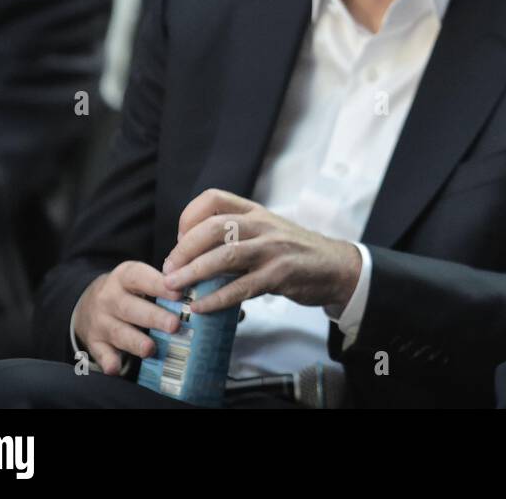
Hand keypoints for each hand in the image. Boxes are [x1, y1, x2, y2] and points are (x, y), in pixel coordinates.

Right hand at [75, 261, 182, 374]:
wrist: (86, 301)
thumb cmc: (126, 290)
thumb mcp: (138, 278)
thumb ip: (161, 283)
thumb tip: (193, 286)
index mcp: (123, 277)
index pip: (139, 277)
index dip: (158, 285)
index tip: (178, 294)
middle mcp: (108, 298)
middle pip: (130, 308)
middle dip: (153, 317)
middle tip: (174, 325)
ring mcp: (100, 322)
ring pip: (118, 332)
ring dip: (135, 342)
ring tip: (151, 349)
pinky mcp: (94, 342)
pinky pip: (101, 353)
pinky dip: (108, 362)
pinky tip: (115, 368)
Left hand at [160, 189, 362, 315]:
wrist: (336, 266)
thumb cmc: (295, 251)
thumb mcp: (266, 231)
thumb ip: (235, 236)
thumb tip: (192, 254)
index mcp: (255, 211)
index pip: (212, 199)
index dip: (188, 217)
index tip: (179, 239)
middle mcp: (262, 224)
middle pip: (212, 227)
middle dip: (183, 249)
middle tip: (169, 269)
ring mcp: (273, 249)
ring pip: (224, 255)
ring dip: (193, 273)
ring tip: (174, 287)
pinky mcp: (281, 275)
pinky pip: (241, 287)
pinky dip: (216, 299)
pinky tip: (201, 307)